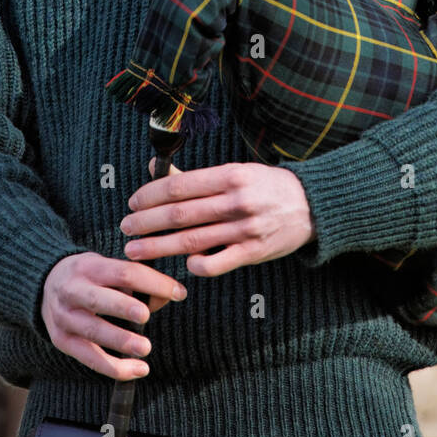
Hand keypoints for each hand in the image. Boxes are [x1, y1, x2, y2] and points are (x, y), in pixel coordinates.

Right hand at [41, 251, 187, 380]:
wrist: (43, 283)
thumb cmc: (89, 276)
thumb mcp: (108, 267)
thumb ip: (137, 282)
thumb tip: (168, 296)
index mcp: (90, 267)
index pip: (124, 273)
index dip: (153, 282)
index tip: (179, 292)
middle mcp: (73, 290)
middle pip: (100, 300)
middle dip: (123, 308)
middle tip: (146, 316)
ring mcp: (65, 317)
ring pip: (93, 331)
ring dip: (120, 341)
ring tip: (145, 348)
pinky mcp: (62, 341)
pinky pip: (89, 358)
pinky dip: (114, 367)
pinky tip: (137, 370)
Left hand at [120, 160, 316, 275]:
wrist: (311, 204)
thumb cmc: (265, 186)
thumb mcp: (235, 172)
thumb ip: (198, 178)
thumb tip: (157, 172)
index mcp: (229, 176)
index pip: (180, 186)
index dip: (151, 195)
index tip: (133, 203)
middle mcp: (236, 201)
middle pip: (180, 214)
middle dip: (146, 222)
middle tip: (125, 228)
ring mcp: (245, 229)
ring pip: (192, 240)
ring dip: (158, 247)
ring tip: (135, 251)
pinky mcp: (253, 252)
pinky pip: (217, 263)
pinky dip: (196, 265)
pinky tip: (182, 263)